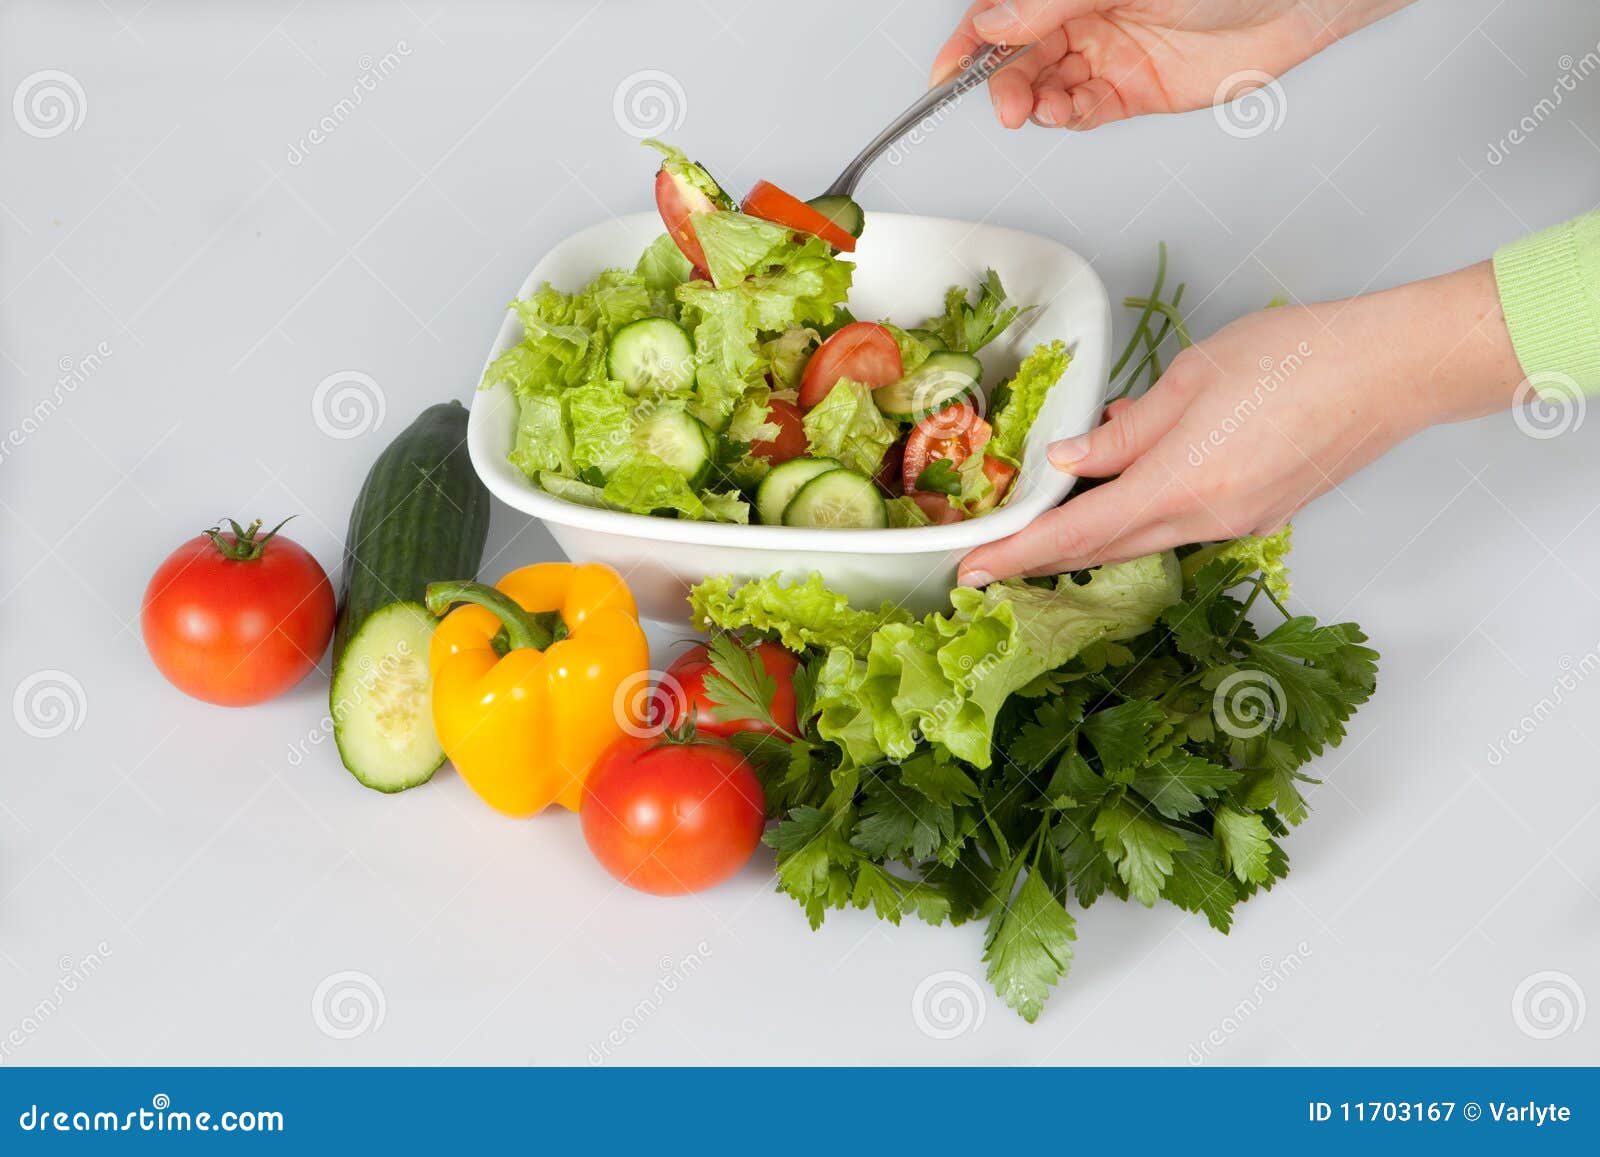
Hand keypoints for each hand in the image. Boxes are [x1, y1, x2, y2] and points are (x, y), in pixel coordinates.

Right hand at [931, 0, 1413, 130]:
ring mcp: (1109, 52)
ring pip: (1047, 86)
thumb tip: (994, 21)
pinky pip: (1083, 110)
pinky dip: (1067, 117)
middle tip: (1006, 103)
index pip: (1004, 12)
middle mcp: (1086, 15)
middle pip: (1019, 55)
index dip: (970, 42)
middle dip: (1003, 82)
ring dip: (1034, 103)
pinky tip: (1065, 114)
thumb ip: (1052, 2)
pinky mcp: (1135, 91)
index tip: (945, 74)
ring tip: (1041, 110)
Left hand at [958, 262, 1525, 583]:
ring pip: (1144, 539)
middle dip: (1045, 555)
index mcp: (1182, 485)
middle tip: (995, 555)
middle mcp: (1209, 520)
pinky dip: (1143, 512)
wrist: (1392, 371)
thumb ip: (1125, 432)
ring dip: (1094, 534)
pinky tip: (1129, 480)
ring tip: (1051, 516)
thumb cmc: (1299, 357)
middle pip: (1106, 549)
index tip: (973, 571)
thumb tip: (1070, 461)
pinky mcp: (1260, 516)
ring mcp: (1239, 524)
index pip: (1078, 534)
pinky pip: (1182, 524)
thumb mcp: (1192, 379)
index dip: (1019, 555)